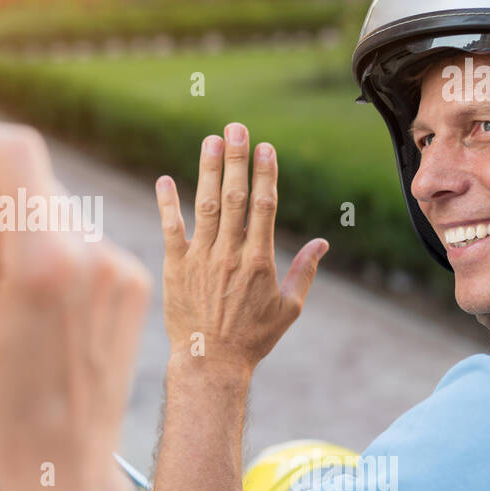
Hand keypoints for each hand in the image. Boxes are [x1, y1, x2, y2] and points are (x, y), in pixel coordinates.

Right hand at [0, 124, 150, 490]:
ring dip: (28, 229)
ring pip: (60, 210)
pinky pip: (87, 240)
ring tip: (10, 291)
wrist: (65, 461)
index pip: (14, 148)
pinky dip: (59, 254)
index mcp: (41, 258)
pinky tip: (46, 306)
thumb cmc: (2, 399)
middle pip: (35, 178)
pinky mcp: (136, 280)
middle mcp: (91, 250)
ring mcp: (120, 265)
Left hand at [155, 122, 327, 381]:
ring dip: (207, 171)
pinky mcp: (175, 268)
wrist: (210, 362)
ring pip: (205, 207)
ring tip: (210, 140)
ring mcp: (200, 260)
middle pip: (234, 198)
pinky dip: (168, 205)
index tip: (265, 147)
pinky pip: (171, 231)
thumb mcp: (289, 308)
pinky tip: (166, 180)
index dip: (264, 174)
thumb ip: (305, 272)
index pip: (263, 207)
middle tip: (236, 127)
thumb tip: (324, 243)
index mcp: (259, 261)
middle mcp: (230, 255)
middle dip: (236, 159)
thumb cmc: (253, 338)